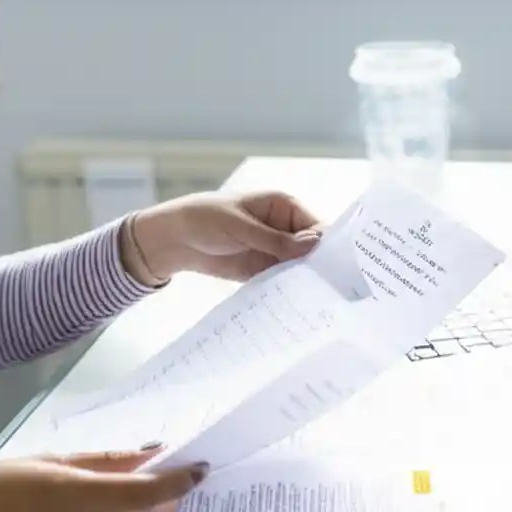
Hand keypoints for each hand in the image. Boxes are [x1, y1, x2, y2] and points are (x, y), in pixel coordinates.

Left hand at [124, 190, 321, 282]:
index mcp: (284, 207)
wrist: (175, 240)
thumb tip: (314, 244)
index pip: (316, 226)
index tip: (336, 268)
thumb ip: (275, 239)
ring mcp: (274, 251)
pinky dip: (286, 290)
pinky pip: (281, 280)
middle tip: (330, 289)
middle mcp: (284, 229)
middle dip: (318, 266)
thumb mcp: (241, 227)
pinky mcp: (262, 270)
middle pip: (311, 249)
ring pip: (299, 267)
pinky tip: (294, 304)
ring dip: (303, 281)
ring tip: (315, 300)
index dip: (327, 246)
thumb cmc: (206, 219)